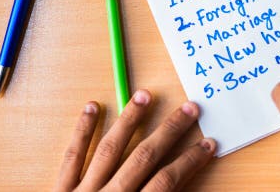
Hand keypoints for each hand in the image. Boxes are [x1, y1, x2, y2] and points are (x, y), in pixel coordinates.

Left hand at [54, 89, 215, 191]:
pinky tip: (92, 107)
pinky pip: (71, 157)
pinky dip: (82, 131)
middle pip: (144, 159)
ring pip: (110, 149)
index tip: (208, 143)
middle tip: (189, 108)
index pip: (167, 184)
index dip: (190, 162)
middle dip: (169, 132)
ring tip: (145, 95)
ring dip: (130, 120)